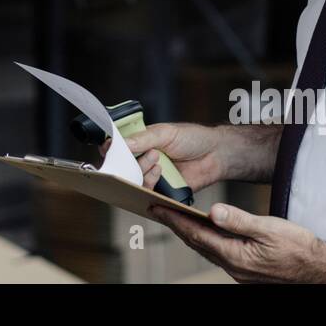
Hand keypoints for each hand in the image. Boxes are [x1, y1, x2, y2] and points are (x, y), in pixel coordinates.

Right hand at [100, 122, 227, 191]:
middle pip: (122, 166)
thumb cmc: (192, 139)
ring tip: (157, 161)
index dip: (110, 148)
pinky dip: (150, 183)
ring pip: (133, 180)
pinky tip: (160, 173)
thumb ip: (143, 138)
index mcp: (141, 141)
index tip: (109, 148)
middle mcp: (143, 159)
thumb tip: (122, 143)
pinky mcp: (161, 190)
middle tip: (136, 156)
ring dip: (142, 171)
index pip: (118, 146)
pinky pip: (147, 192)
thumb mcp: (166, 133)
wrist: (216, 155)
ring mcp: (151, 175)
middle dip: (125, 162)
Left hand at [148, 203, 325, 283]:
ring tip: (173, 217)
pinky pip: (218, 252)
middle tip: (157, 210)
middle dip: (175, 225)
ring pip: (205, 248)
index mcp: (235, 255)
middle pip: (196, 242)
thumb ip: (239, 220)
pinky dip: (205, 239)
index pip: (196, 234)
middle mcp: (232, 266)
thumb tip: (212, 211)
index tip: (157, 207)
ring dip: (188, 232)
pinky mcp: (245, 269)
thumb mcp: (270, 228)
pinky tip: (204, 230)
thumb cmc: (299, 248)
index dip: (174, 219)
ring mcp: (238, 270)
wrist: (319, 269)